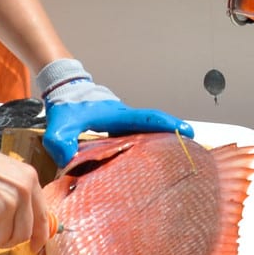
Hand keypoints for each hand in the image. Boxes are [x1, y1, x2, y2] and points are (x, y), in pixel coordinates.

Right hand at [0, 134, 51, 250]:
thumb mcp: (3, 170)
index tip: (35, 246)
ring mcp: (6, 205)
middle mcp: (22, 191)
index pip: (42, 216)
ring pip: (2, 239)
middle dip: (6, 239)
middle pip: (23, 233)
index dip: (39, 236)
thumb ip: (16, 189)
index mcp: (29, 178)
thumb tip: (21, 216)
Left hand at [43, 98, 193, 166]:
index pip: (147, 119)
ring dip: (162, 142)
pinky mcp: (118, 130)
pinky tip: (147, 164)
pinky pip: (136, 138)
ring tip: (177, 160)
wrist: (64, 91)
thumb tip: (68, 160)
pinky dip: (146, 147)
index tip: (187, 131)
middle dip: (174, 135)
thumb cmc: (67, 106)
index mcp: (118, 116)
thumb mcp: (60, 125)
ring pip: (147, 133)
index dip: (167, 125)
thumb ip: (62, 141)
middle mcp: (125, 119)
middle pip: (155, 127)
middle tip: (194, 149)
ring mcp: (123, 124)